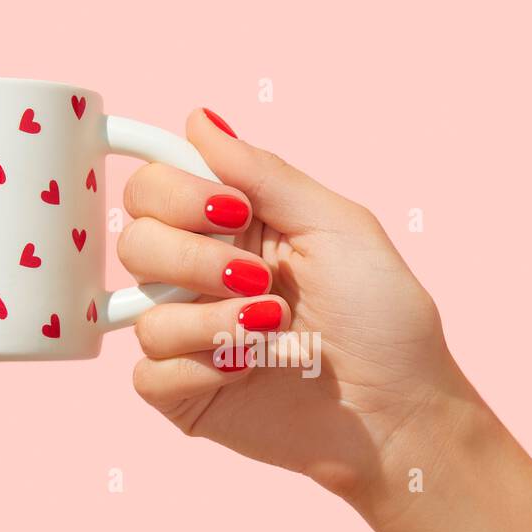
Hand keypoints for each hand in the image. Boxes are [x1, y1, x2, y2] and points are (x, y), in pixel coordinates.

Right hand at [122, 108, 483, 508]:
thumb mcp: (337, 226)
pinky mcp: (186, 393)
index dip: (174, 192)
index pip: (154, 187)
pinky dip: (199, 368)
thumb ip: (264, 173)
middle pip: (134, 241)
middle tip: (259, 279)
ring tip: (271, 331)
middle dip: (193, 258)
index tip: (231, 211)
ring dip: (211, 319)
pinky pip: (148, 373)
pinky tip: (247, 370)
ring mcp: (191, 337)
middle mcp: (202, 277)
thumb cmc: (384, 318)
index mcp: (233, 228)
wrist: (397, 412)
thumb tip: (199, 119)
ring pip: (141, 312)